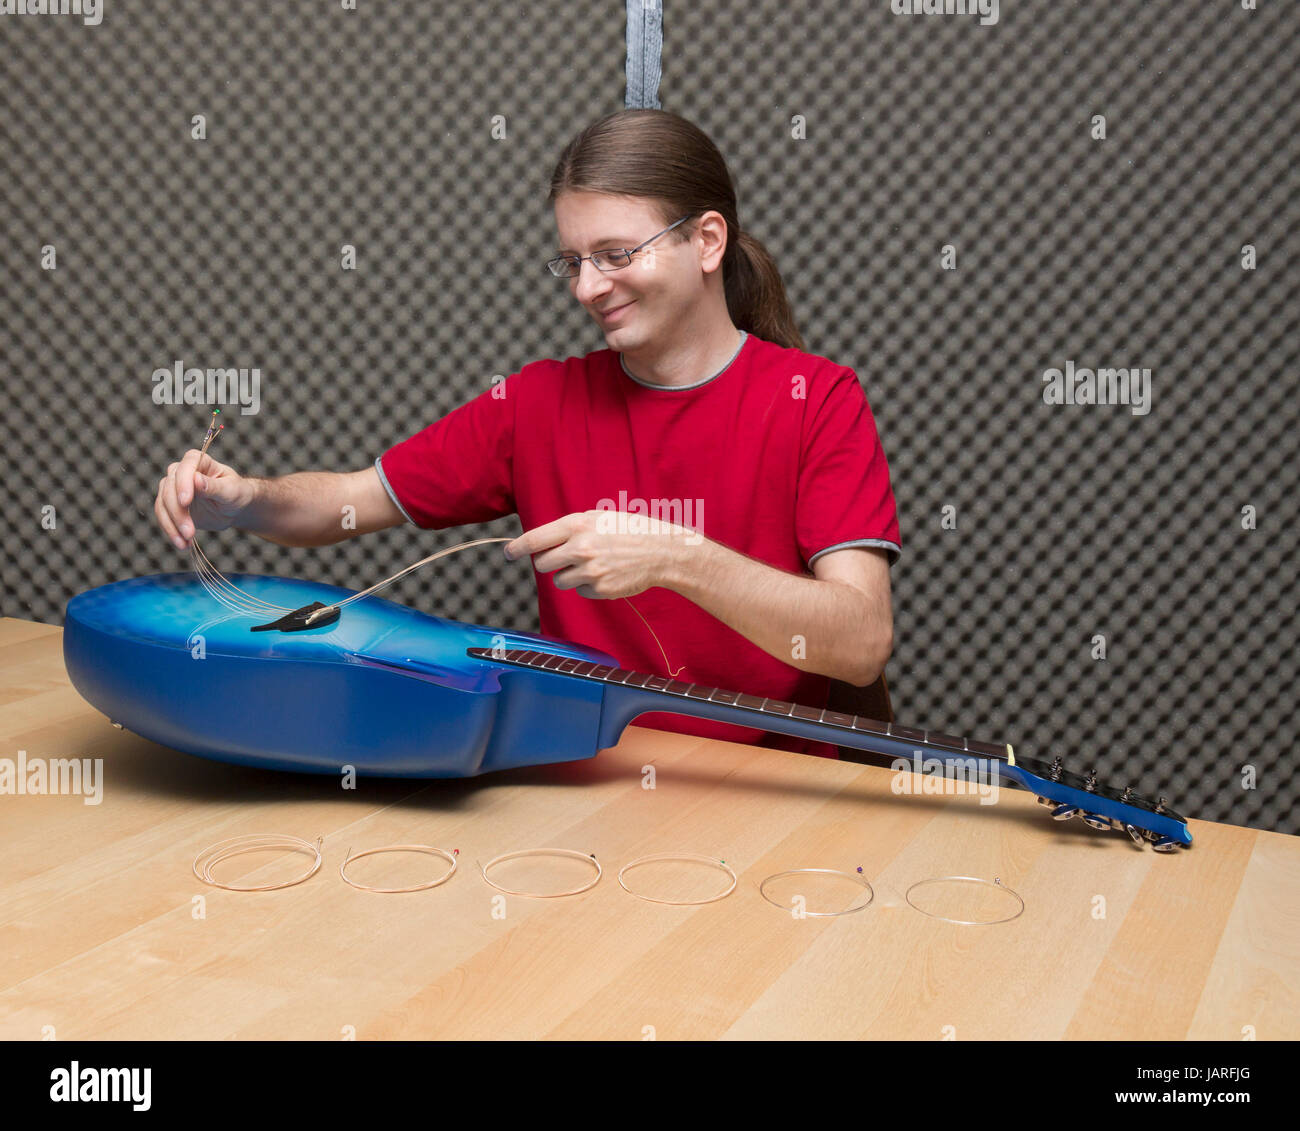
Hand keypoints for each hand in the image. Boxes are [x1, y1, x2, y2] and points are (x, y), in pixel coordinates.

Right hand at [154, 448, 252, 550]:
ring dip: (172, 525)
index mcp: (199, 460)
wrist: (233, 508)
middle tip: (190, 532)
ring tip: (185, 543)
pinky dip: (171, 531)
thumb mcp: (231, 491)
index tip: (186, 502)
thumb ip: (214, 486)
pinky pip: (163, 517)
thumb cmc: (237, 493)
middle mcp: (181, 471)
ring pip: (162, 504)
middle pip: (169, 488)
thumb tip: (196, 479)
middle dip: (178, 512)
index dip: (183, 483)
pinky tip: (182, 544)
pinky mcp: (169, 505)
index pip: (186, 467)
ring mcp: (172, 488)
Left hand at [504, 509, 696, 598]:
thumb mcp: (598, 518)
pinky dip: (588, 586)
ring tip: (593, 564)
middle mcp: (580, 547)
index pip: (536, 539)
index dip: (517, 547)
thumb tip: (541, 544)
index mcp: (578, 525)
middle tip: (567, 557)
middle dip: (550, 563)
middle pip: (543, 564)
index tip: (508, 553)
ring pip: (560, 581)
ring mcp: (590, 571)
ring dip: (570, 575)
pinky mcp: (599, 589)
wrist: (661, 551)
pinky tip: (607, 574)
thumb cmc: (628, 530)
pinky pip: (580, 592)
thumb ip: (569, 528)